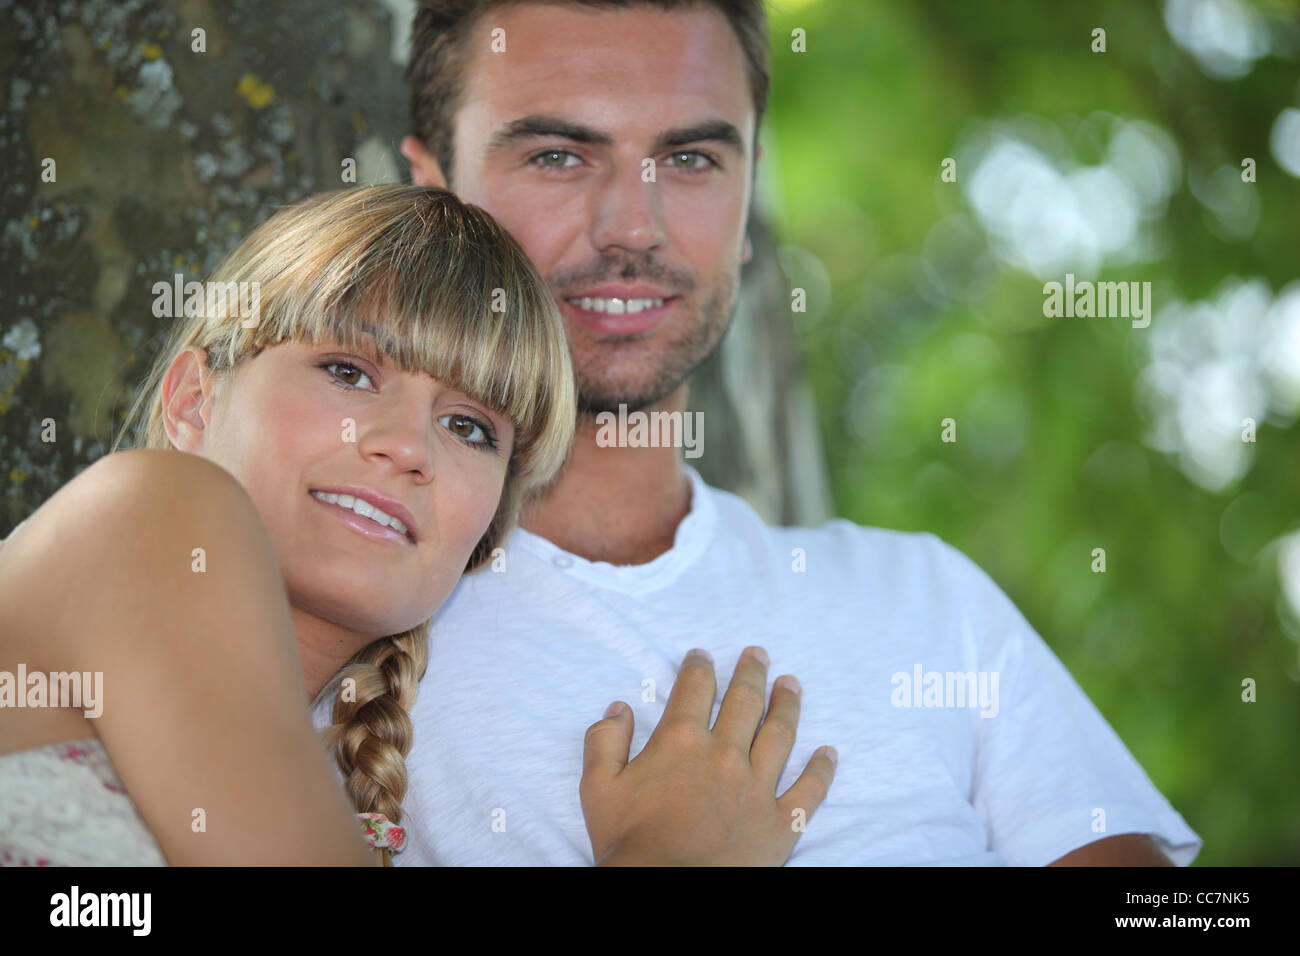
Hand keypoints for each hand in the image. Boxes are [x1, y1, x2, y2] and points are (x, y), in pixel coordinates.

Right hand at [580, 646, 837, 865]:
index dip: (698, 666)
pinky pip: (809, 790)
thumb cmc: (630, 845)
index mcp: (681, 741)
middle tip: (758, 654)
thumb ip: (604, 742)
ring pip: (779, 734)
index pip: (694, 688)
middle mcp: (724, 754)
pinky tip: (829, 753)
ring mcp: (757, 787)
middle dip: (751, 673)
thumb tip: (618, 708)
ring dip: (787, 705)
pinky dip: (822, 769)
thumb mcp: (598, 789)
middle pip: (744, 701)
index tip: (702, 655)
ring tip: (792, 685)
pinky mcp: (779, 821)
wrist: (668, 892)